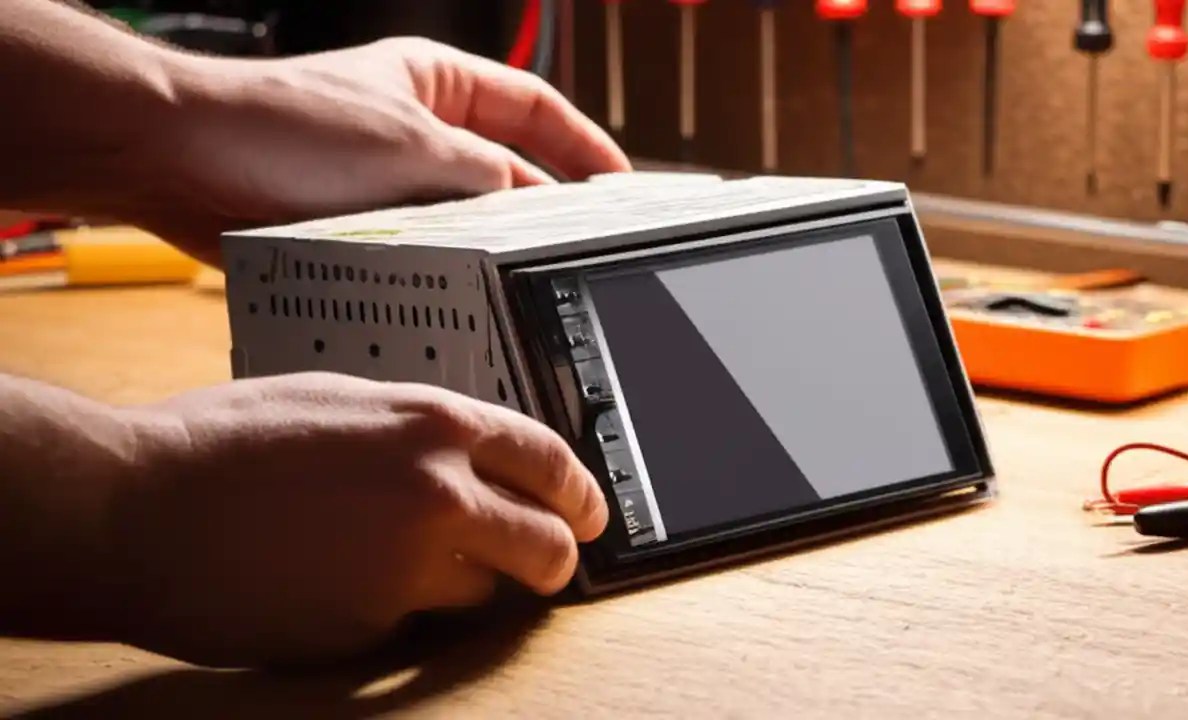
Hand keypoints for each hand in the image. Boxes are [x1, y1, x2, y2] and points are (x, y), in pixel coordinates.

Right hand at [109, 372, 607, 667]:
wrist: (140, 510)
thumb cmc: (222, 442)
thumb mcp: (339, 398)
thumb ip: (415, 429)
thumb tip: (463, 451)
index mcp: (432, 424)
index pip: (549, 459)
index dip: (581, 490)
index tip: (589, 510)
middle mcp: (437, 495)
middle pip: (547, 543)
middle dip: (556, 557)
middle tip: (549, 563)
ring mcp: (407, 569)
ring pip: (484, 591)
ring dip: (464, 583)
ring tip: (402, 564)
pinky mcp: (370, 630)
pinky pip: (409, 625)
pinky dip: (394, 611)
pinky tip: (339, 584)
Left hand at [141, 37, 629, 265]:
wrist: (183, 160)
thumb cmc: (281, 123)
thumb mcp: (411, 143)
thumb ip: (485, 174)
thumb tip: (533, 205)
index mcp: (438, 82)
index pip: (536, 108)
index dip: (585, 145)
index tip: (624, 185)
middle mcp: (419, 128)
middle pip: (506, 168)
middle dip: (542, 207)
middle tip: (587, 248)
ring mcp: (389, 178)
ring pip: (463, 219)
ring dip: (488, 248)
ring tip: (524, 278)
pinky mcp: (359, 223)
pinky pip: (420, 250)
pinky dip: (443, 271)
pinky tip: (461, 294)